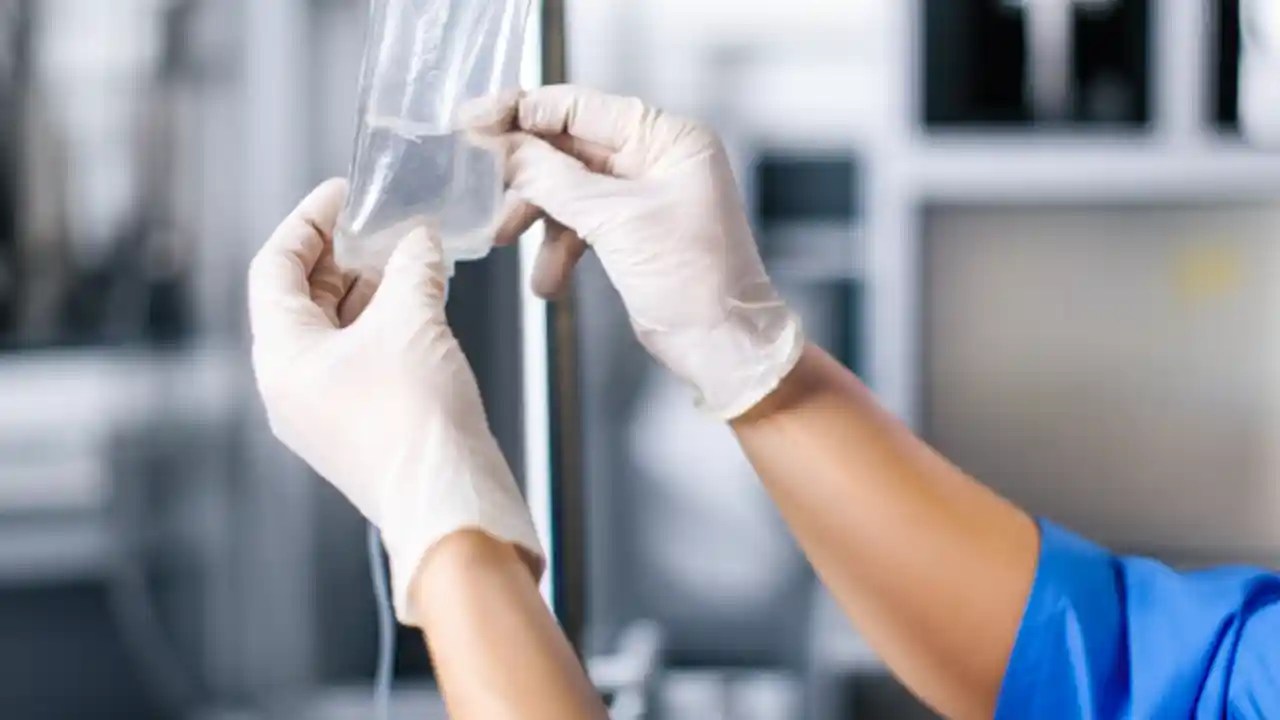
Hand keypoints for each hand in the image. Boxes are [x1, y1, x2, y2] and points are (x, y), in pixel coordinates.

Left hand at [248, 179, 541, 624]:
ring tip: (415, 254)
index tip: (343, 194)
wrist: (452, 505)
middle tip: (386, 221)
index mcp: (281, 357)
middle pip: (305, 298)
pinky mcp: (366, 427)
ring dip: (375, 287)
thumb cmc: (417, 424)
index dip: (308, 221)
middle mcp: (294, 385)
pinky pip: (367, 358)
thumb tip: (420, 240)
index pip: (274, 268)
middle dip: (346, 253)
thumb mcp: (414, 321)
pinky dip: (392, 323)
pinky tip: (427, 301)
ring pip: (340, 329)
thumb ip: (413, 267)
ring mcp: (329, 410)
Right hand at [469, 85, 803, 418]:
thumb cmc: (696, 281)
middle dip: (523, 172)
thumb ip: (553, 180)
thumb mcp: (616, 222)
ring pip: (566, 188)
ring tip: (502, 238)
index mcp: (668, 138)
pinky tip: (546, 281)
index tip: (475, 122)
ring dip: (534, 215)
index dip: (523, 113)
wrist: (723, 347)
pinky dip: (556, 249)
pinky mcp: (630, 231)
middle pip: (569, 147)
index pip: (582, 107)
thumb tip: (503, 149)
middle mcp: (657, 158)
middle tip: (478, 184)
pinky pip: (578, 224)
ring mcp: (642, 195)